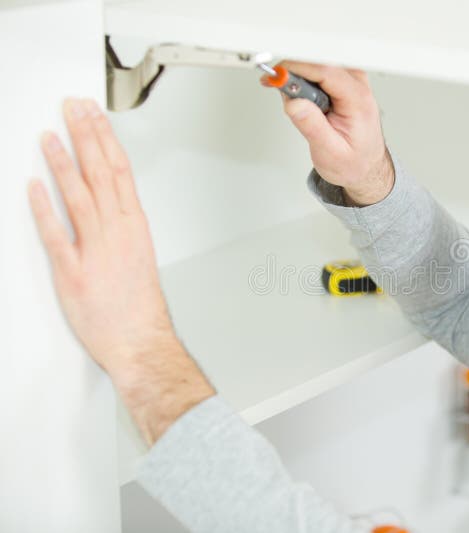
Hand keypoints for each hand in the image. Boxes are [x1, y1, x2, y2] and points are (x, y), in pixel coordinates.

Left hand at [28, 99, 213, 444]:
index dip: (104, 139)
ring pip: (80, 197)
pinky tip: (34, 187)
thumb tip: (103, 204)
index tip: (93, 115)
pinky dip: (44, 209)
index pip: (119, 171)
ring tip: (49, 136)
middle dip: (86, 137)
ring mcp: (96, 251)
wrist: (140, 343)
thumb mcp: (138, 257)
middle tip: (73, 108)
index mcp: (134, 227)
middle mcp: (117, 233)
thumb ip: (119, 228)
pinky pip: (57, 236)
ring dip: (64, 163)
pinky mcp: (74, 273)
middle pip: (101, 175)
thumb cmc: (140, 307)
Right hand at [264, 61, 394, 205]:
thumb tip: (294, 102)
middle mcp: (358, 86)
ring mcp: (351, 81)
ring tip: (300, 106)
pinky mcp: (343, 82)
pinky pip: (319, 71)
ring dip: (300, 81)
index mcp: (358, 100)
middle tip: (283, 93)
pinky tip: (305, 100)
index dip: (297, 69)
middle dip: (295, 75)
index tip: (276, 75)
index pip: (325, 70)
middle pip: (319, 63)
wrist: (366, 167)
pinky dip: (305, 82)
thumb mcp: (330, 152)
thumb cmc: (353, 162)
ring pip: (317, 65)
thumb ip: (312, 126)